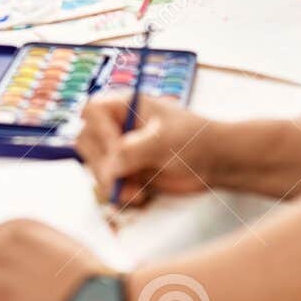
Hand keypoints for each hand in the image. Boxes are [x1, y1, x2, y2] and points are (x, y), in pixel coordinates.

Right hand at [77, 93, 214, 207]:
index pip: (93, 110)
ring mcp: (119, 149)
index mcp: (125, 105)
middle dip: (101, 164)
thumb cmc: (194, 140)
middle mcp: (117, 125)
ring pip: (94, 165)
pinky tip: (139, 196)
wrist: (214, 162)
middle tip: (119, 178)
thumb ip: (135, 150)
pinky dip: (119, 193)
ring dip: (110, 183)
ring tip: (136, 192)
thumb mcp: (165, 140)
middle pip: (87, 140)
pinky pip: (107, 184)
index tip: (116, 149)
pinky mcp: (125, 171)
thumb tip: (110, 166)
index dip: (99, 130)